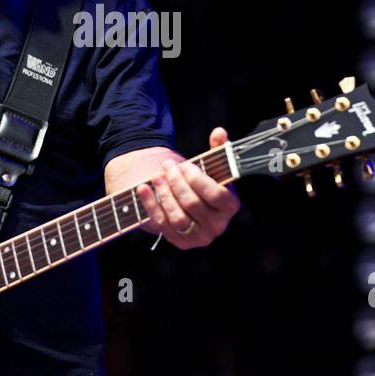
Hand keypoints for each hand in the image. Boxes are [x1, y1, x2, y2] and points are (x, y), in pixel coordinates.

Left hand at [135, 127, 240, 248]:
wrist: (190, 203)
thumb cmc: (203, 181)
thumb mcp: (212, 166)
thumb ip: (217, 149)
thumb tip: (219, 132)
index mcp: (230, 206)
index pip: (217, 195)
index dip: (198, 179)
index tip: (185, 166)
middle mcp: (218, 226)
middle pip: (194, 204)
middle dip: (177, 182)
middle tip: (167, 166)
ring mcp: (200, 237)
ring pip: (179, 217)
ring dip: (164, 194)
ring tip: (156, 176)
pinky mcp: (182, 243)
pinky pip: (163, 224)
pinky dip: (151, 205)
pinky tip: (143, 188)